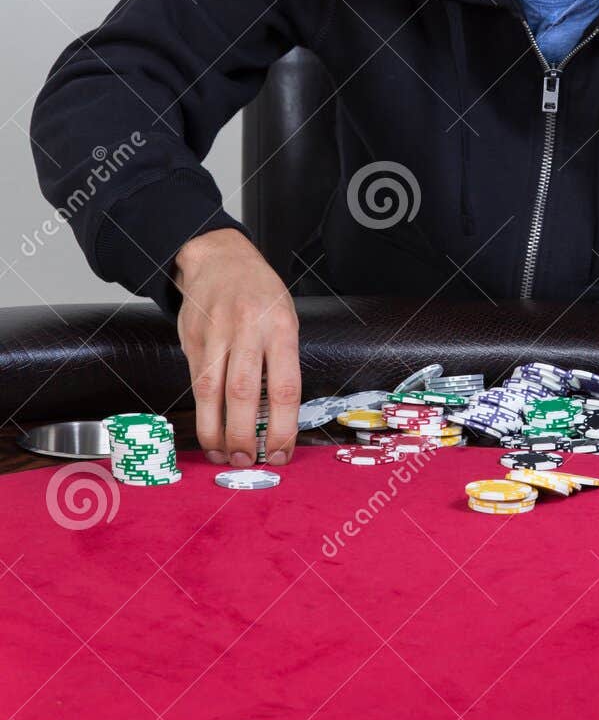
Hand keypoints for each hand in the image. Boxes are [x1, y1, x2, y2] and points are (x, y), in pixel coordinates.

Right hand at [172, 228, 300, 466]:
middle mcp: (248, 330)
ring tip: (224, 455)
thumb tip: (278, 418)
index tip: (281, 454)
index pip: (285, 387)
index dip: (282, 427)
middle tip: (247, 461)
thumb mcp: (285, 318)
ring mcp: (216, 334)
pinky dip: (202, 412)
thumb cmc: (260, 293)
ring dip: (216, 431)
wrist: (219, 258)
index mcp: (281, 327)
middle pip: (243, 392)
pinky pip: (196, 382)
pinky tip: (208, 429)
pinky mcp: (192, 339)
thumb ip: (281, 362)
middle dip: (243, 435)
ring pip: (212, 391)